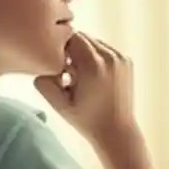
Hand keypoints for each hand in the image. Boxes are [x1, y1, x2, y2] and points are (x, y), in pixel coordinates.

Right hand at [35, 32, 137, 147]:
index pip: (71, 37)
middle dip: (73, 50)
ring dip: (85, 54)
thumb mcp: (58, 104)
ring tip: (82, 77)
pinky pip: (106, 50)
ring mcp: (120, 57)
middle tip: (69, 73)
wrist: (117, 131)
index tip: (60, 67)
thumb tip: (41, 64)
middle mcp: (109, 56)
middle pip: (83, 37)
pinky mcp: (127, 61)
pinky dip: (97, 58)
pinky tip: (95, 77)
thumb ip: (43, 82)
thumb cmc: (86, 120)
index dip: (61, 49)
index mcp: (92, 64)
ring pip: (95, 42)